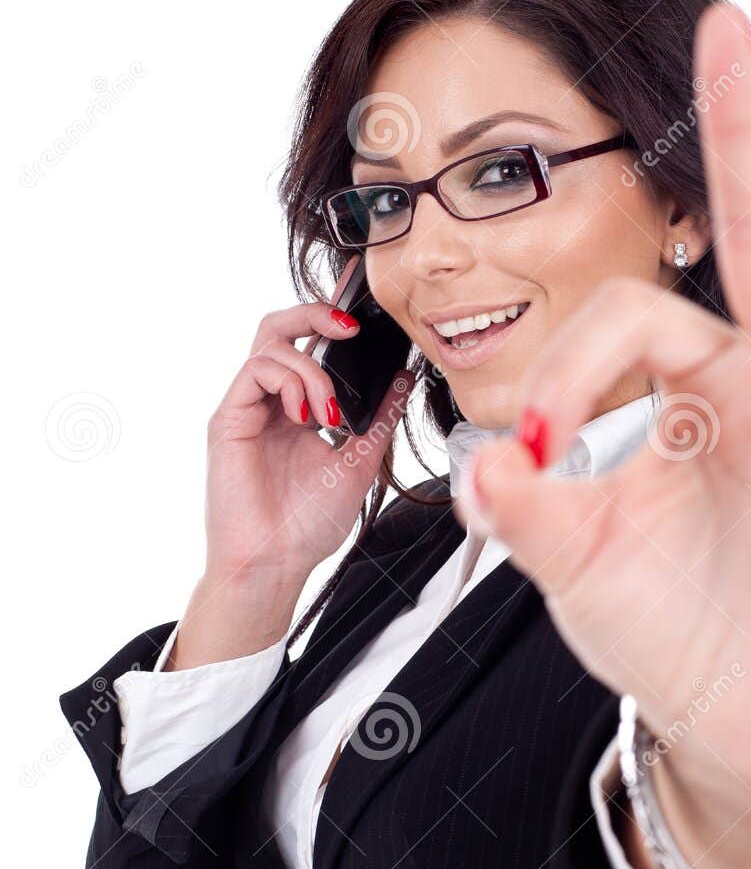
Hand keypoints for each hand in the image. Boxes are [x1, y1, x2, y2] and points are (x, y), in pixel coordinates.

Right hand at [203, 259, 414, 585]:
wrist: (276, 563)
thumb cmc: (306, 524)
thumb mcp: (359, 461)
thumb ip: (378, 418)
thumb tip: (403, 378)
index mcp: (297, 408)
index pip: (310, 345)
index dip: (329, 317)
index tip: (360, 305)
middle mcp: (269, 401)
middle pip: (281, 326)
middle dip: (316, 312)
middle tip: (349, 327)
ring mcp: (246, 407)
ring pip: (271, 342)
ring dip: (312, 367)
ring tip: (329, 411)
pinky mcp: (228, 418)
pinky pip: (257, 369)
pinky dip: (291, 381)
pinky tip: (307, 416)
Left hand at [454, 4, 750, 830]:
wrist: (726, 714)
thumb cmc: (658, 628)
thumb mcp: (576, 569)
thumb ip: (528, 515)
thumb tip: (480, 465)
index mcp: (690, 396)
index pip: (638, 321)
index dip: (572, 366)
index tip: (528, 445)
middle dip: (740, 140)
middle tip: (725, 24)